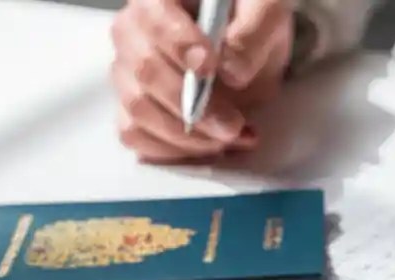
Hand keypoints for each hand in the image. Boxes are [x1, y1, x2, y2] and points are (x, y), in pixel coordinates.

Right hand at [111, 0, 292, 162]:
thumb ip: (252, 34)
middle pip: (145, 73)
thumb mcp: (265, 11)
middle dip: (193, 107)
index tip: (210, 67)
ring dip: (187, 137)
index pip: (156, 21)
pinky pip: (135, 135)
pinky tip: (211, 149)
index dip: (180, 46)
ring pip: (138, 110)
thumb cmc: (251, 16)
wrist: (249, 41)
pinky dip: (173, 151)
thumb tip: (231, 72)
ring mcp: (128, 72)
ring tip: (232, 138)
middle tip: (233, 125)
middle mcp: (133, 32)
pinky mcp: (135, 107)